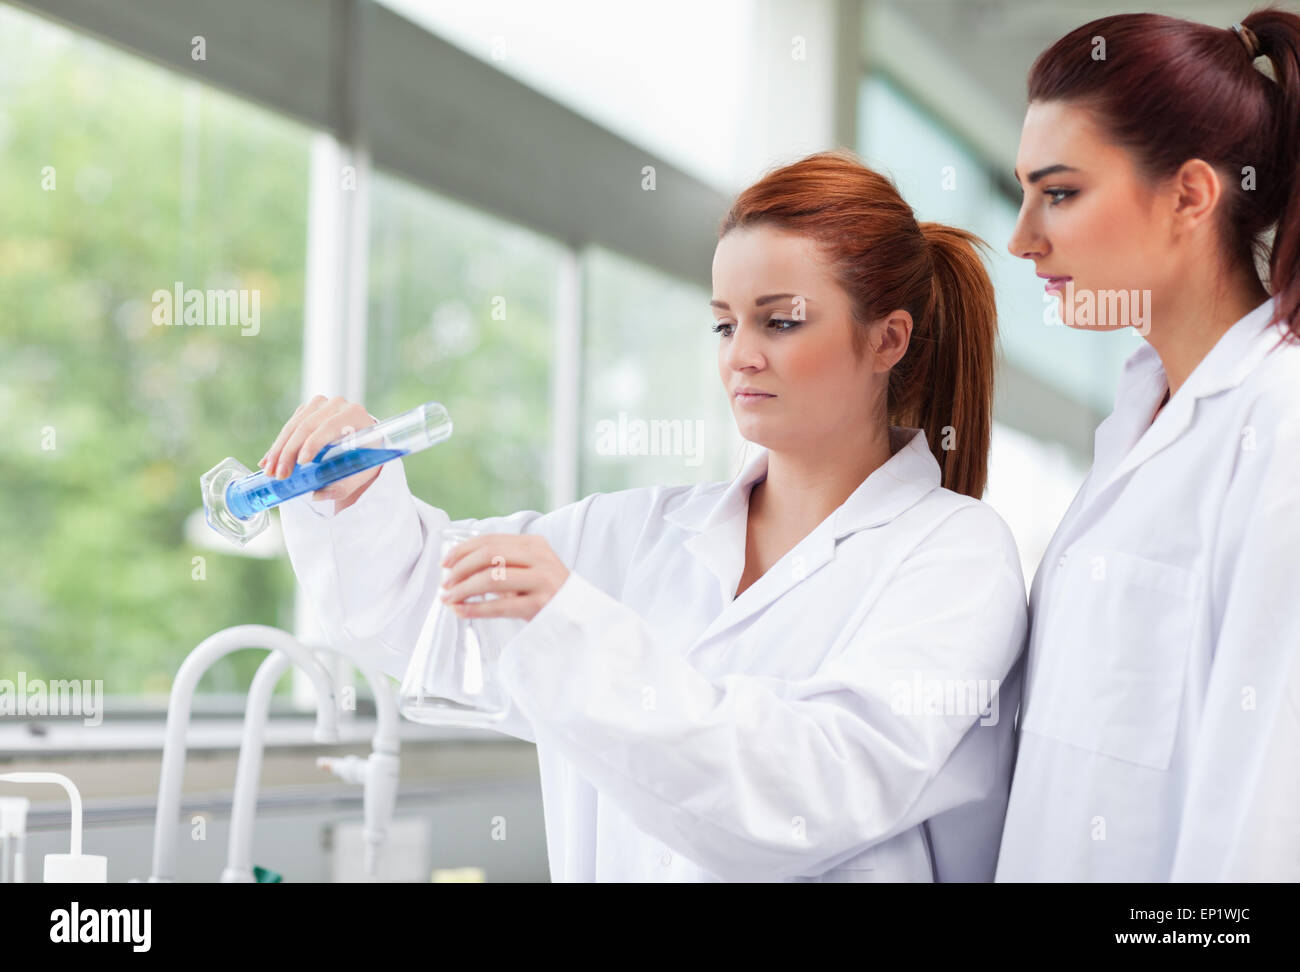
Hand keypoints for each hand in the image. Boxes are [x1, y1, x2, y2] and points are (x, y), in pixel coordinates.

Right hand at [260, 395, 381, 508]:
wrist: (366, 438)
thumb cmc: (366, 455)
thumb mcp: (362, 471)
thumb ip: (344, 485)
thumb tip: (317, 495)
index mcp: (354, 415)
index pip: (329, 426)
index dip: (313, 443)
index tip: (301, 462)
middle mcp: (337, 405)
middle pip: (307, 426)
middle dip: (289, 452)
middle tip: (279, 475)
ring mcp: (321, 405)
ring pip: (293, 425)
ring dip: (278, 449)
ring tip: (269, 471)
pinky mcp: (308, 409)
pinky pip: (289, 426)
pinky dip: (278, 444)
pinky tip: (269, 461)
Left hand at [439, 534, 570, 622]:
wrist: (578, 616)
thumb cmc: (545, 592)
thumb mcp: (528, 569)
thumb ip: (501, 562)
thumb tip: (456, 566)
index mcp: (534, 543)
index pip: (490, 540)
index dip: (462, 550)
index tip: (445, 563)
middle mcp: (539, 557)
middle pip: (489, 555)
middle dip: (460, 569)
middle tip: (445, 584)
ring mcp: (542, 580)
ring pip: (491, 578)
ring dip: (463, 589)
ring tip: (449, 599)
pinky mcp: (541, 604)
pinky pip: (500, 605)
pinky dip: (475, 608)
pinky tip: (461, 611)